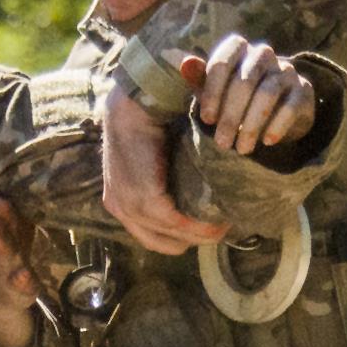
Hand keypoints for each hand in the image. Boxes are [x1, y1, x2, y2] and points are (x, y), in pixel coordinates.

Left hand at [101, 73, 219, 253]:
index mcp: (119, 201)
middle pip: (163, 242)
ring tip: (226, 222)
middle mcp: (121, 208)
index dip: (180, 236)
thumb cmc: (149, 124)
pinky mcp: (145, 199)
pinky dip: (201, 225)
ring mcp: (130, 206)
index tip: (206, 228)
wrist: (137, 104)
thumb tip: (194, 188)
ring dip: (203, 233)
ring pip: (173, 236)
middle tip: (222, 226)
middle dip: (194, 238)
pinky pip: (177, 223)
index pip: (152, 236)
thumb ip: (166, 179)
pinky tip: (219, 220)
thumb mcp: (155, 160)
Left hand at [186, 35, 317, 155]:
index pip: (222, 62)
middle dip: (231, 116)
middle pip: (244, 81)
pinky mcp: (303, 89)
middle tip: (222, 143)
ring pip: (267, 94)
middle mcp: (263, 54)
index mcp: (239, 49)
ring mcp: (285, 70)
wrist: (276, 110)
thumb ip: (199, 79)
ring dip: (251, 125)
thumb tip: (185, 63)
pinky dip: (277, 126)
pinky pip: (290, 106)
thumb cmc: (236, 98)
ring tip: (242, 148)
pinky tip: (267, 142)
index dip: (212, 91)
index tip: (207, 119)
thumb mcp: (214, 91)